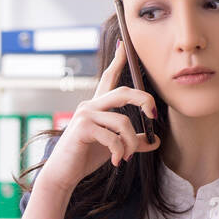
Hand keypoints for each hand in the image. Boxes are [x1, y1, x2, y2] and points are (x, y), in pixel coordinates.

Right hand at [35, 39, 160, 191]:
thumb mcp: (113, 147)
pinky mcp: (83, 129)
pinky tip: (116, 162)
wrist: (63, 174)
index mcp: (96, 106)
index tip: (124, 44)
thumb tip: (154, 140)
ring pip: (123, 122)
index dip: (118, 60)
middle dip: (144, 101)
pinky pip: (113, 138)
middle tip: (153, 115)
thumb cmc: (84, 158)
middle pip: (124, 92)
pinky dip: (119, 152)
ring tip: (125, 157)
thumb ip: (132, 140)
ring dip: (130, 143)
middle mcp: (89, 106)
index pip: (108, 78)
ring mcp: (85, 115)